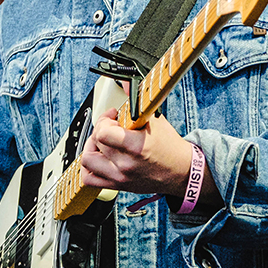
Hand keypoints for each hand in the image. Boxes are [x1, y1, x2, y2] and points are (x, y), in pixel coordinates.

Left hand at [81, 107, 208, 199]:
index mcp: (136, 147)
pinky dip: (88, 168)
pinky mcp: (118, 185)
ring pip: (87, 161)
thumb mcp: (154, 120)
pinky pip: (90, 180)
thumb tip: (126, 81)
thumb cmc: (169, 146)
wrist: (181, 171)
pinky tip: (99, 158)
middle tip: (111, 127)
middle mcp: (126, 165)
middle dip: (101, 130)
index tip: (112, 117)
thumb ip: (136, 101)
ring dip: (91, 148)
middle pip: (96, 143)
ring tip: (102, 143)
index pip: (103, 133)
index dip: (104, 120)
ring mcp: (120, 177)